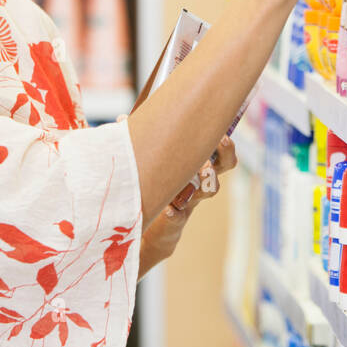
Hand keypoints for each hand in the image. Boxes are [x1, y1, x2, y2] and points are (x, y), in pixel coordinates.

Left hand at [140, 136, 237, 269]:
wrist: (149, 229)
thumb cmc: (152, 188)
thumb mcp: (152, 164)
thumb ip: (141, 142)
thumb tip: (121, 117)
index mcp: (194, 164)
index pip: (219, 148)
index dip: (225, 138)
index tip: (222, 127)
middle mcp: (198, 181)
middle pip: (224, 165)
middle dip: (225, 152)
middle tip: (221, 141)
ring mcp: (190, 200)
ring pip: (210, 190)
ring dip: (208, 180)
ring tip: (203, 172)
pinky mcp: (175, 220)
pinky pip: (179, 216)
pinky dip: (174, 213)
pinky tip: (168, 210)